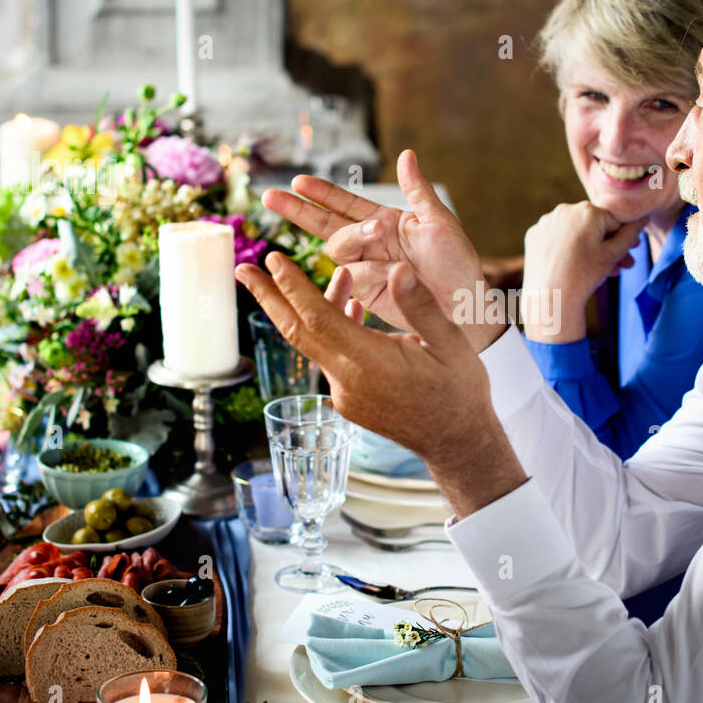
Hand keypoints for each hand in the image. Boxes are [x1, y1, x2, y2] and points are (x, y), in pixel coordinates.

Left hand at [236, 255, 527, 517]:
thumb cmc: (459, 391)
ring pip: (314, 343)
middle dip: (268, 297)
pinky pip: (330, 357)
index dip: (292, 286)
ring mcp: (344, 393)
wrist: (457, 443)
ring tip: (312, 275)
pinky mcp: (348, 400)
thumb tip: (397, 269)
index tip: (272, 259)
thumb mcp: (451, 344)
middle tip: (242, 268)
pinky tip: (349, 307)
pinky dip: (329, 329)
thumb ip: (420, 306)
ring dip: (305, 309)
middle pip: (296, 332)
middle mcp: (348, 380)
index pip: (318, 318)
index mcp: (370, 362)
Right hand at [261, 150, 501, 350]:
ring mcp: (366, 270)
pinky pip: (352, 279)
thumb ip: (418, 191)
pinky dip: (365, 271)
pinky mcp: (366, 296)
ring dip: (355, 237)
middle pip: (326, 225)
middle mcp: (371, 244)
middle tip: (269, 197)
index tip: (299, 181)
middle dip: (298, 210)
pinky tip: (388, 269)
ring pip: (339, 250)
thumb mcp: (440, 222)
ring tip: (379, 233)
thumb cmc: (458, 265)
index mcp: (386, 222)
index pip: (346, 203)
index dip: (322, 192)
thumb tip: (407, 154)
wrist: (465, 307)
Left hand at [521, 202, 645, 342]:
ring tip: (600, 271)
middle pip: (594, 226)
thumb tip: (642, 218)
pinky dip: (566, 249)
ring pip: (575, 232)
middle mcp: (564, 209)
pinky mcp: (534, 235)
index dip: (625, 238)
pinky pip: (557, 238)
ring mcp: (546, 221)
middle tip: (620, 266)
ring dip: (589, 248)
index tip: (630, 253)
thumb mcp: (613, 254)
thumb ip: (631, 233)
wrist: (550, 298)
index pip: (614, 221)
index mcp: (587, 210)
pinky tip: (573, 265)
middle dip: (608, 246)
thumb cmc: (584, 276)